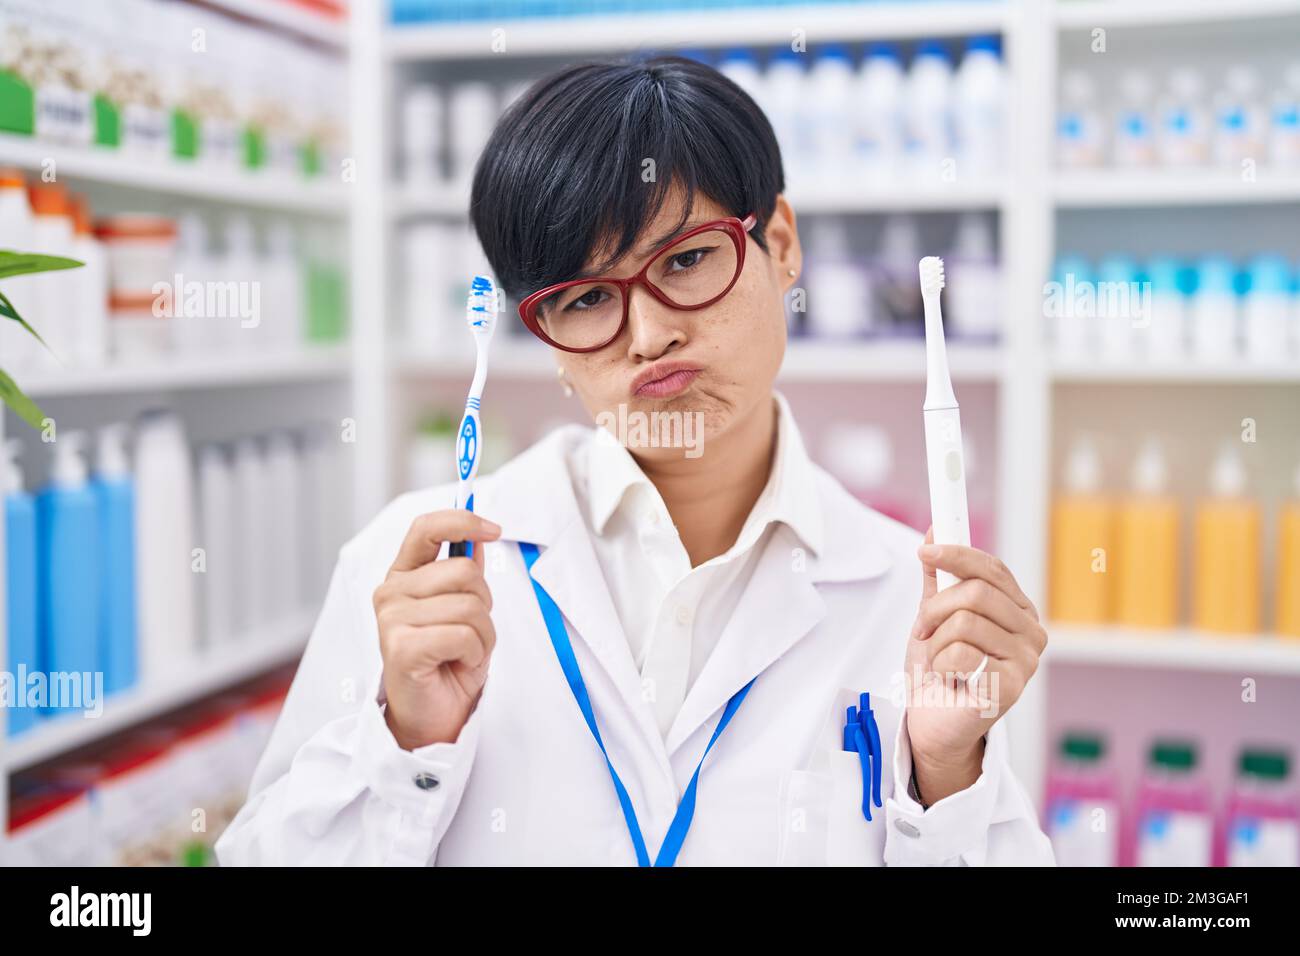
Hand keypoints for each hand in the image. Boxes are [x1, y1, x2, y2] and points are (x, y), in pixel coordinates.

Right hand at [373, 511, 501, 749]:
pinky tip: (458, 665)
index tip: (494, 530)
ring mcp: (391, 619)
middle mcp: (391, 593)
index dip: (463, 521)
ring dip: (483, 634)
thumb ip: (465, 573)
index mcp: (404, 576)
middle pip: (464, 571)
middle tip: (472, 633)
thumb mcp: (466, 610)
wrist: (434, 716)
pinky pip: (463, 634)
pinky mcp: (401, 648)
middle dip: (485, 604)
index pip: (426, 528)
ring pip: (470, 605)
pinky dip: (475, 653)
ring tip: (465, 653)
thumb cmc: (449, 662)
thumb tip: (479, 537)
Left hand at [902, 528, 1047, 804]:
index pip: (992, 569)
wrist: (932, 722)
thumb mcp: (934, 616)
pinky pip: (963, 654)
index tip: (925, 551)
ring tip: (937, 660)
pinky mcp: (1012, 685)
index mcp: (1017, 610)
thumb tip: (936, 530)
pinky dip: (941, 664)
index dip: (958, 554)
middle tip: (922, 626)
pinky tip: (949, 679)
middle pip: (977, 591)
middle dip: (936, 606)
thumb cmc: (938, 669)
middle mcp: (1030, 631)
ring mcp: (1026, 660)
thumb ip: (938, 578)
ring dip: (936, 641)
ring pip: (966, 622)